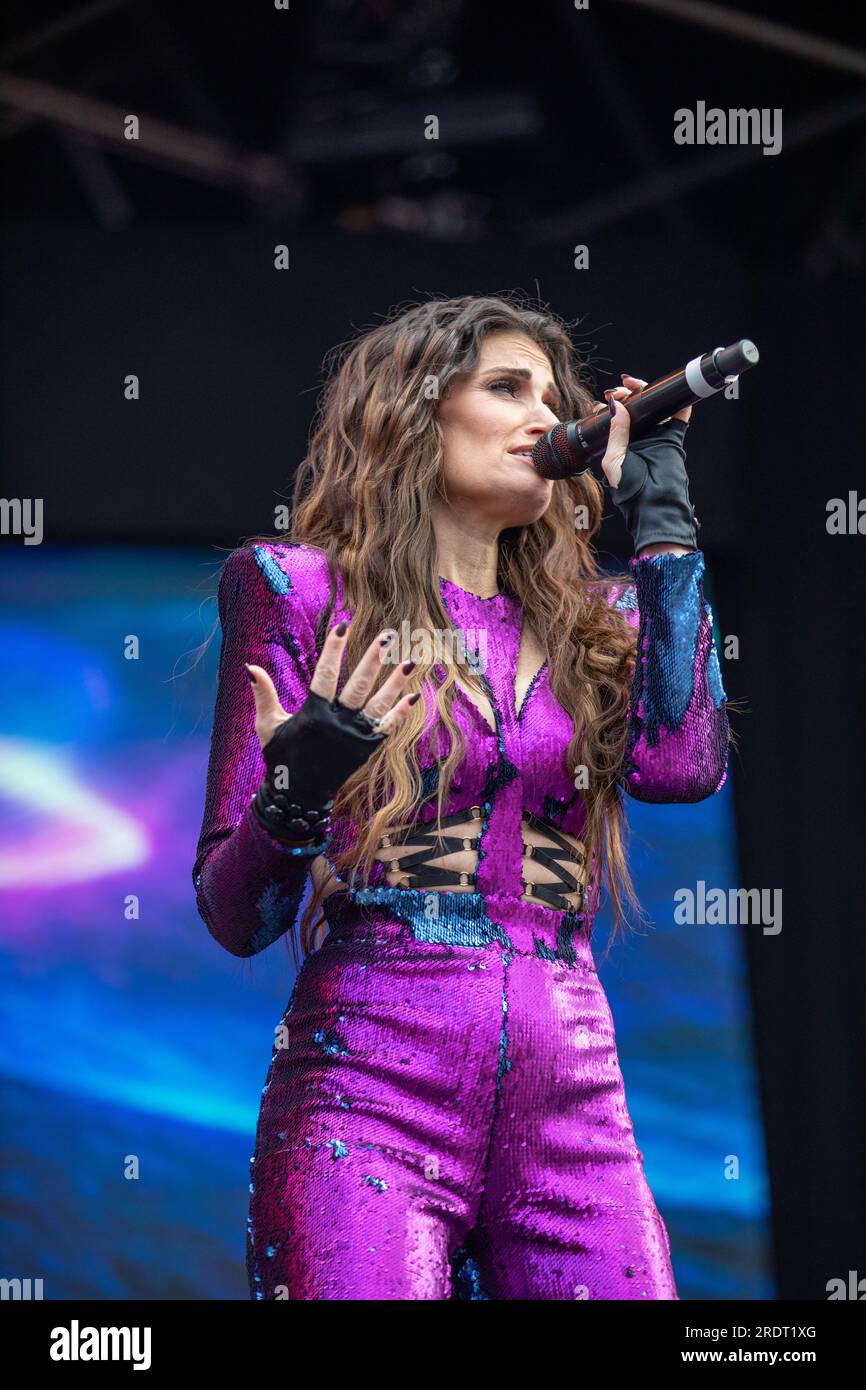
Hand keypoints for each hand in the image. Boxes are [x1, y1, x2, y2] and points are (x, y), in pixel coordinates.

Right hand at [245, 620, 417, 754]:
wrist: (299, 795)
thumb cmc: (282, 757)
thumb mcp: (268, 726)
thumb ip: (264, 695)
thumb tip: (250, 666)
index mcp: (313, 715)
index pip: (324, 676)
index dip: (334, 649)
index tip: (343, 625)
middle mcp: (337, 724)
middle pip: (358, 687)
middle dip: (373, 661)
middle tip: (387, 636)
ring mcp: (354, 736)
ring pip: (378, 704)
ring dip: (394, 683)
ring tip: (409, 661)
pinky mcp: (366, 747)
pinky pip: (387, 727)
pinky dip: (401, 713)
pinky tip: (414, 695)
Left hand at [596, 373, 691, 490]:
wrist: (652, 502)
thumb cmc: (629, 488)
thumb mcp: (613, 458)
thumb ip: (616, 431)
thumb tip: (617, 405)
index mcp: (620, 442)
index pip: (616, 416)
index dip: (612, 403)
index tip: (608, 397)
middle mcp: (638, 436)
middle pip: (635, 407)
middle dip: (628, 393)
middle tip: (622, 388)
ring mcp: (655, 435)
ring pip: (653, 406)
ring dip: (647, 392)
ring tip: (636, 386)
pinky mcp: (672, 437)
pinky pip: (678, 416)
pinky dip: (679, 402)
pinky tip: (671, 390)